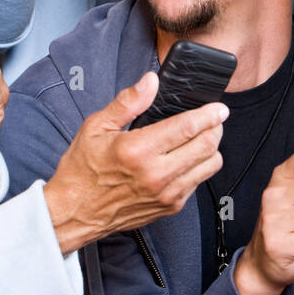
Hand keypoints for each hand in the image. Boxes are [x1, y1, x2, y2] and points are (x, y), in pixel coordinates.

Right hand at [43, 73, 227, 254]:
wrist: (74, 213)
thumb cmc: (82, 171)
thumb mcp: (96, 127)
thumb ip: (128, 102)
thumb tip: (150, 81)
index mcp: (137, 150)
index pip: (188, 127)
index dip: (210, 114)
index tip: (219, 107)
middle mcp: (156, 175)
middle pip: (207, 146)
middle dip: (216, 127)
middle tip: (213, 119)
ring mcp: (166, 194)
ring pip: (210, 166)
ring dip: (212, 148)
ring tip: (202, 137)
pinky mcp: (169, 207)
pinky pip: (198, 182)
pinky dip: (199, 167)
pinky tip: (186, 158)